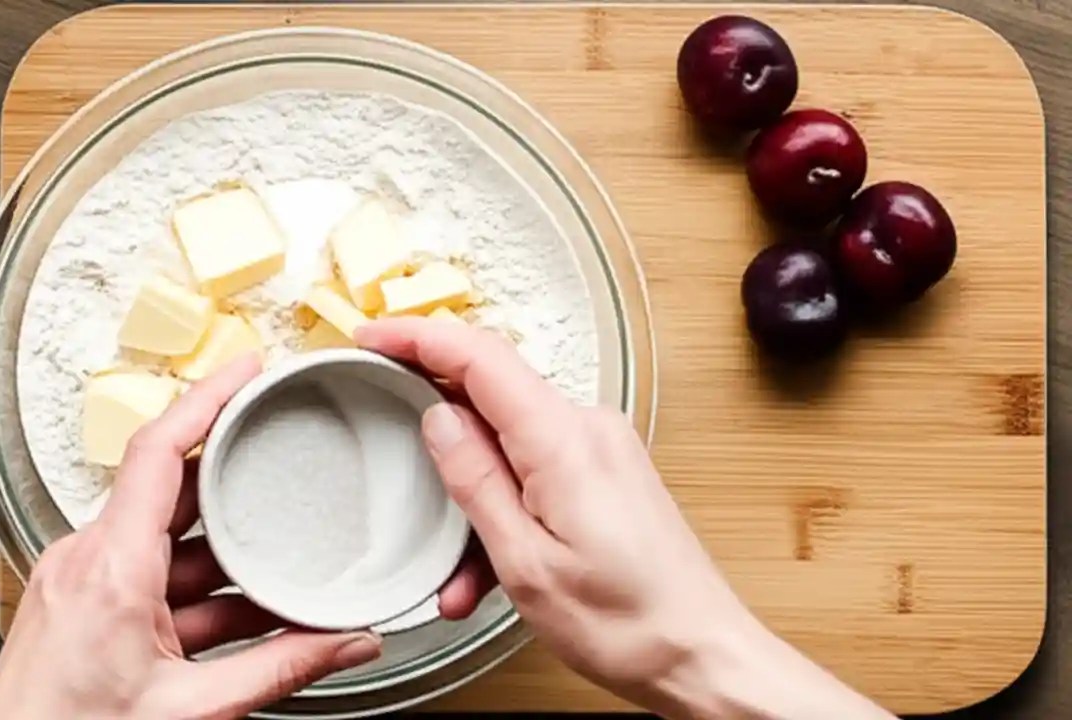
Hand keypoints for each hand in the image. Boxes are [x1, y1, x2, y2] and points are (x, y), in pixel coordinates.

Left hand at [0, 355, 379, 719]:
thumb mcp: (191, 710)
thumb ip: (280, 670)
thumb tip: (346, 643)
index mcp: (110, 569)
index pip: (160, 452)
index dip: (208, 399)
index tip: (246, 370)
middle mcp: (88, 562)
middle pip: (174, 493)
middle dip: (238, 483)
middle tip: (288, 459)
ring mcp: (82, 584)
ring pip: (169, 544)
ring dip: (225, 554)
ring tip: (284, 563)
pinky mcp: (84, 609)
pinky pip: (152, 577)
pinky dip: (201, 589)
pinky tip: (245, 610)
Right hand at [358, 319, 894, 719]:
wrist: (701, 654)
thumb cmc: (628, 622)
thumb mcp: (524, 562)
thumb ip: (475, 480)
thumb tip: (438, 419)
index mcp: (563, 440)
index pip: (480, 356)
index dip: (418, 336)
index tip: (371, 336)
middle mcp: (587, 429)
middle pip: (489, 397)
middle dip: (438, 443)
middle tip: (397, 470)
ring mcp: (600, 449)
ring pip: (507, 448)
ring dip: (472, 502)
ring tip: (459, 580)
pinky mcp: (605, 473)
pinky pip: (535, 471)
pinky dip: (504, 513)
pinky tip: (491, 573)